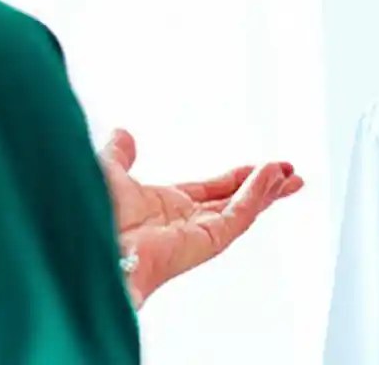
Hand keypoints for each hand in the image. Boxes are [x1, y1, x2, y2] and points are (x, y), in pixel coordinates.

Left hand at [98, 129, 303, 307]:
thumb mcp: (107, 170)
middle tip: (291, 174)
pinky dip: (256, 194)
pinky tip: (270, 175)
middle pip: (236, 202)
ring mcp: (197, 234)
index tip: (262, 168)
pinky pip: (238, 216)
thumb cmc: (91, 215)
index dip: (238, 178)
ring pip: (243, 210)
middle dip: (266, 188)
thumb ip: (119, 154)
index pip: (213, 191)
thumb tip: (122, 134)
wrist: (87, 243)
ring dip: (267, 190)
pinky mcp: (206, 242)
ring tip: (290, 174)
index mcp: (165, 208)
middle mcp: (185, 223)